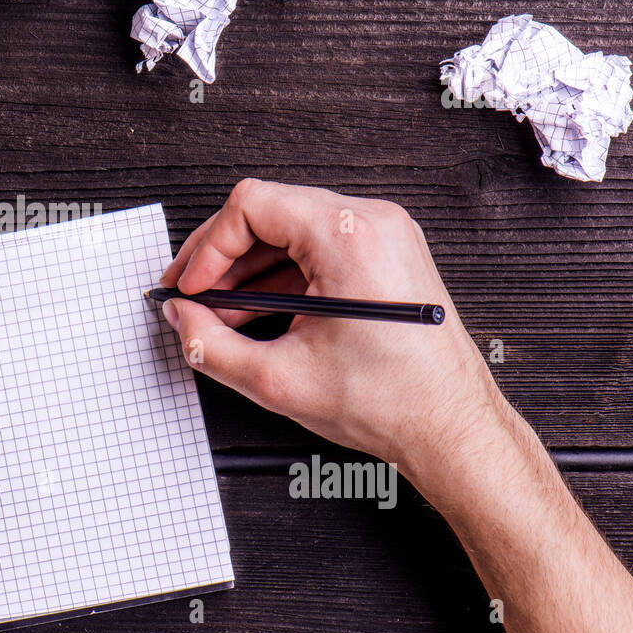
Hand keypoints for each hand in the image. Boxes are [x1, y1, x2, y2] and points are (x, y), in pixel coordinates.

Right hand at [159, 178, 500, 470]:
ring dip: (246, 271)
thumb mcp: (278, 378)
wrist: (449, 427)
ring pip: (289, 232)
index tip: (192, 285)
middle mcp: (372, 224)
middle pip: (269, 213)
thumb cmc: (394, 401)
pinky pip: (316, 250)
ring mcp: (384, 237)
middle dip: (221, 259)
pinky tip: (253, 313)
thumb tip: (183, 321)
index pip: (251, 205)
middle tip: (192, 294)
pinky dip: (279, 278)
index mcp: (349, 238)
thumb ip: (210, 345)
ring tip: (218, 314)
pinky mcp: (385, 257)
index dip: (208, 246)